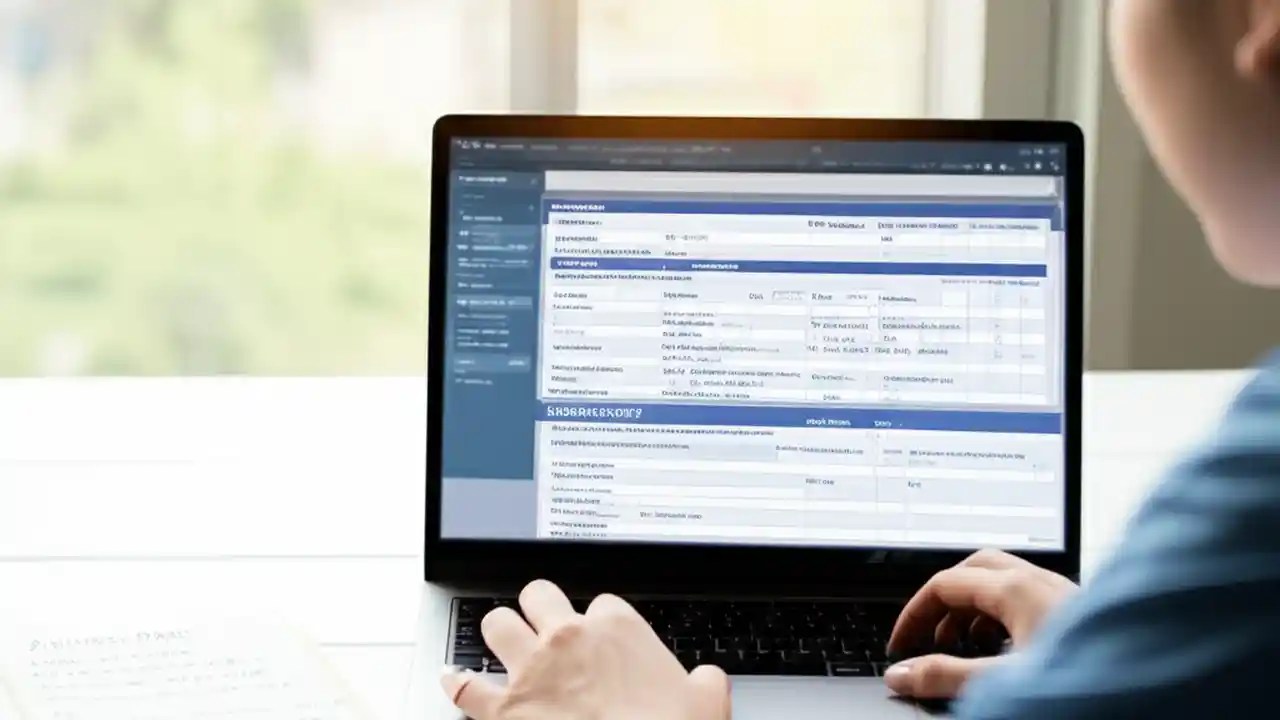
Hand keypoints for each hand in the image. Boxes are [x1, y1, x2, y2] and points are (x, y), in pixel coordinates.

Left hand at [440, 580, 729, 719]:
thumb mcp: (708, 700)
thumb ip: (704, 680)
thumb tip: (706, 681)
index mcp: (617, 627)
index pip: (602, 604)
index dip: (601, 625)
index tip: (604, 646)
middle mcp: (568, 638)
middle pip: (538, 595)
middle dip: (541, 609)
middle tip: (548, 629)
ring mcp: (532, 671)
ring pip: (496, 623)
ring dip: (500, 633)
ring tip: (506, 645)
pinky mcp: (505, 711)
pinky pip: (466, 687)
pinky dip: (457, 683)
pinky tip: (454, 679)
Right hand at [884, 549, 1076, 699]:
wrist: (1154, 691)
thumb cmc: (1087, 680)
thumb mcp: (1002, 682)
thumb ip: (946, 677)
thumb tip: (903, 674)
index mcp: (1017, 587)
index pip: (944, 583)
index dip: (913, 614)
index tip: (901, 646)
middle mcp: (1040, 581)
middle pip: (972, 569)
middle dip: (942, 600)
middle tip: (928, 635)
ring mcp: (1062, 593)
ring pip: (1001, 580)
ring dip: (972, 608)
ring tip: (961, 644)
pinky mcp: (1077, 611)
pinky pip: (1025, 596)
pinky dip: (1000, 615)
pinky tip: (1002, 649)